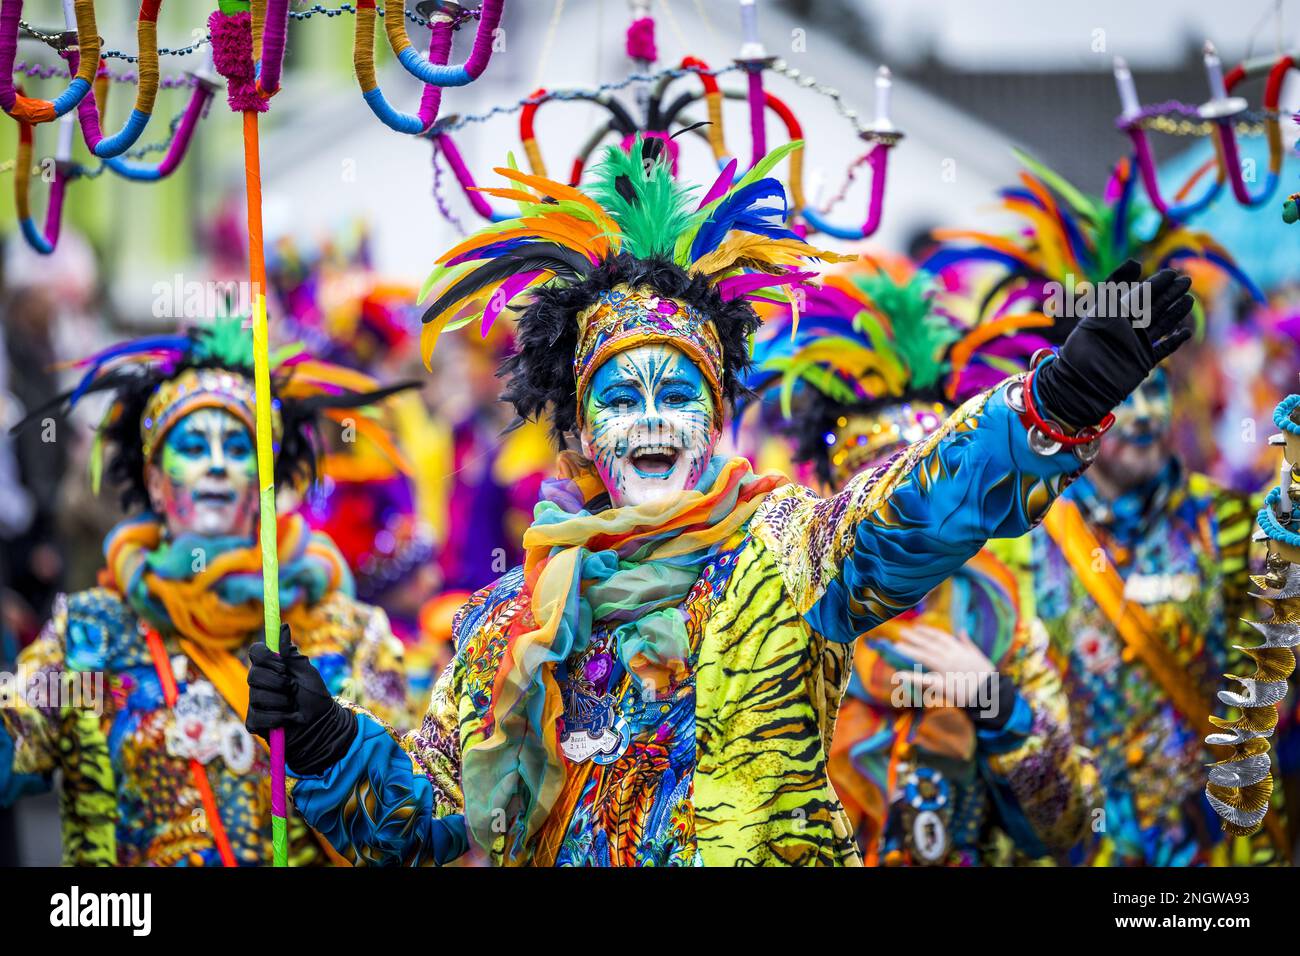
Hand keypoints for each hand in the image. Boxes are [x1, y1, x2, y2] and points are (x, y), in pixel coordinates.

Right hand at [246, 624, 356, 775]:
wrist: (321, 724)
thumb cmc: (314, 696)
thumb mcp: (306, 671)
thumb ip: (291, 653)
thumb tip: (284, 627)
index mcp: (271, 668)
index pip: (255, 652)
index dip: (266, 657)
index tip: (283, 665)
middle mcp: (259, 683)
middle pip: (253, 675)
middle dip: (278, 683)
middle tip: (292, 688)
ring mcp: (255, 702)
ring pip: (257, 697)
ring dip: (282, 702)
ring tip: (293, 706)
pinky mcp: (255, 722)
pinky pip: (259, 716)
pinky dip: (279, 718)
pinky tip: (288, 719)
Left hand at [891, 624, 1014, 728]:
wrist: (991, 693)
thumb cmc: (986, 675)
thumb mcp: (979, 655)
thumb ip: (968, 643)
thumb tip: (962, 630)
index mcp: (959, 650)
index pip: (940, 637)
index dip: (927, 631)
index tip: (917, 627)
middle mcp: (951, 657)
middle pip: (929, 644)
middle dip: (915, 637)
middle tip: (901, 632)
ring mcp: (946, 670)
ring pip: (924, 656)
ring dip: (910, 650)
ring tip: (897, 645)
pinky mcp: (943, 685)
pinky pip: (924, 680)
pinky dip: (911, 677)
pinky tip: (899, 675)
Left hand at [1035, 259, 1193, 428]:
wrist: (1083, 380)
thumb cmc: (1088, 343)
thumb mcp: (1102, 310)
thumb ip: (1118, 285)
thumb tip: (1135, 262)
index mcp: (1115, 315)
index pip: (1140, 295)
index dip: (1156, 284)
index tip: (1171, 272)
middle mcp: (1127, 329)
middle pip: (1153, 307)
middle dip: (1170, 294)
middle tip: (1186, 280)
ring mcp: (1136, 346)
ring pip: (1161, 325)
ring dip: (1176, 313)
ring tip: (1190, 300)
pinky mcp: (1142, 362)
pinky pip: (1162, 350)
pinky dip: (1174, 341)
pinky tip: (1186, 332)